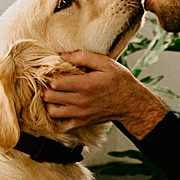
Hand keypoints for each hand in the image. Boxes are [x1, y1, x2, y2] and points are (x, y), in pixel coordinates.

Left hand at [44, 50, 168, 138]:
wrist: (131, 104)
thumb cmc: (119, 81)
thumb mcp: (106, 63)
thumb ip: (83, 57)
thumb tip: (62, 55)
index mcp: (86, 85)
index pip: (55, 83)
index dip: (50, 76)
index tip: (52, 71)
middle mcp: (81, 101)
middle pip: (50, 97)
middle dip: (47, 88)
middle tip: (51, 82)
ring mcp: (81, 114)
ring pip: (52, 112)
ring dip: (50, 103)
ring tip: (54, 94)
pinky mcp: (82, 122)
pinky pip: (62, 124)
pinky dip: (58, 116)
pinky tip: (61, 107)